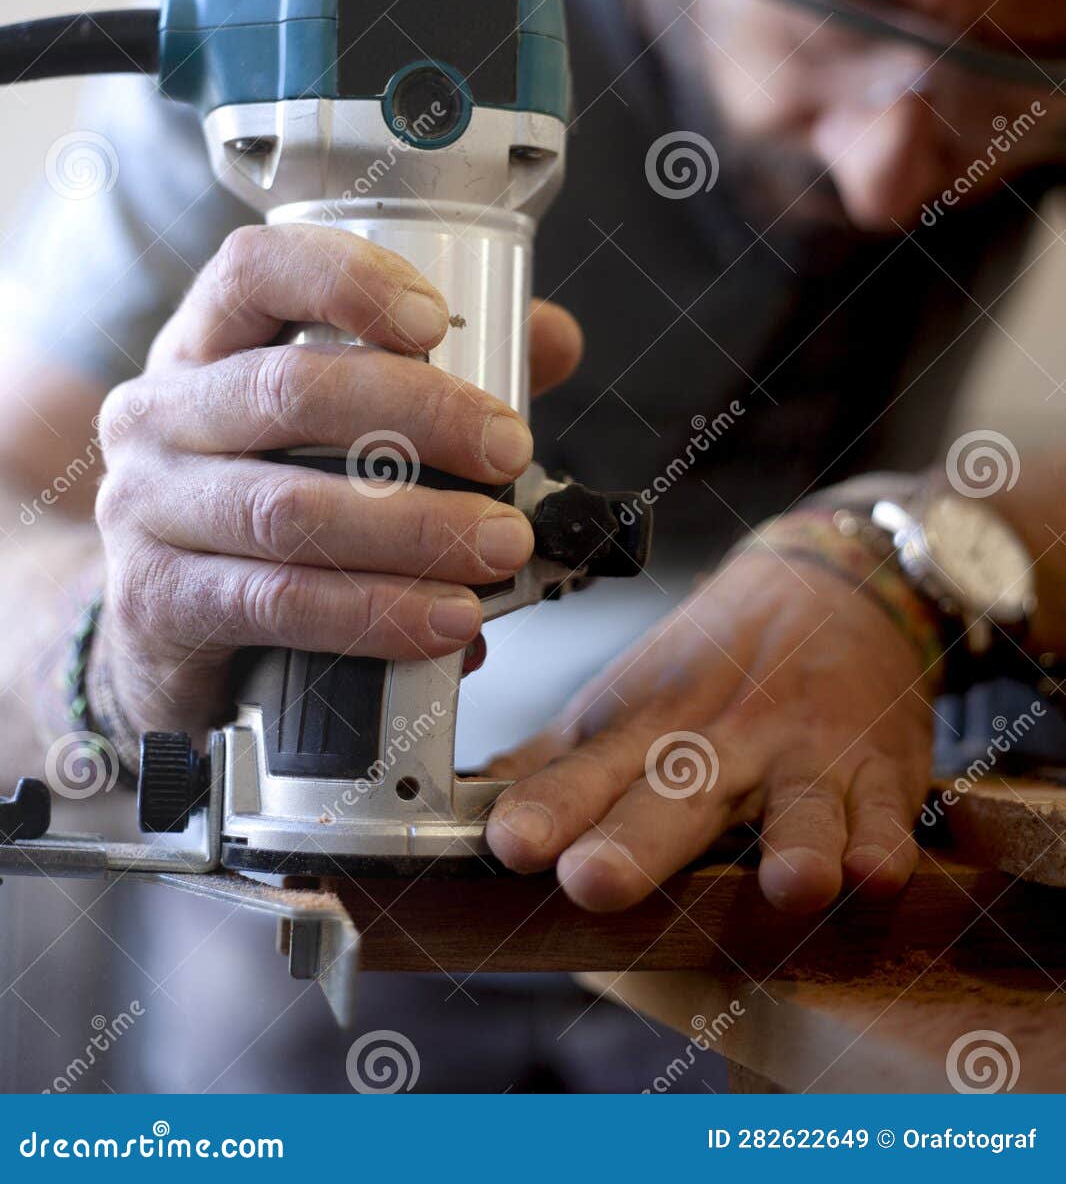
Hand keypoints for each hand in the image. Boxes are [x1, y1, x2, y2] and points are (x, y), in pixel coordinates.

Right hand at [93, 223, 580, 736]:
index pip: (256, 269)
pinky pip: (276, 602)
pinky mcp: (156, 604)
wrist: (161, 624)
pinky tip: (446, 621)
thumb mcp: (328, 422)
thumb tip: (550, 338)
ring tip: (499, 547)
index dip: (347, 280)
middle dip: (422, 416)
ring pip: (288, 509)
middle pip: (288, 390)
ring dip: (414, 529)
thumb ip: (441, 372)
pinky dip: (374, 613)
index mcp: (205, 342)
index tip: (438, 320)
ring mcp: (144, 508)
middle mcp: (159, 412)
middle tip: (509, 451)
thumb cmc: (266, 495)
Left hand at [486, 538, 934, 913]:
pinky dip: (884, 843)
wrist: (833, 584)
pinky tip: (877, 871)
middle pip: (676, 796)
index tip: (509, 842)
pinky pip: (886, 813)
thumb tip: (458, 814)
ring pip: (799, 808)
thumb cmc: (716, 663)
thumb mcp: (630, 701)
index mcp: (648, 725)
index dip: (547, 806)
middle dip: (637, 840)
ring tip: (790, 883)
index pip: (587, 771)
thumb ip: (556, 765)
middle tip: (594, 879)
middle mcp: (721, 741)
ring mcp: (804, 754)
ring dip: (796, 844)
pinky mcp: (877, 768)